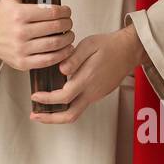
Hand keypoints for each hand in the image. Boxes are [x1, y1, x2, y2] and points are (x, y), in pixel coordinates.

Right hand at [0, 0, 74, 71]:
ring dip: (68, 39)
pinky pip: (48, 60)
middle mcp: (19, 32)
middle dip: (67, 24)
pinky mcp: (22, 62)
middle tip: (69, 22)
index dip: (64, 11)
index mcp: (18, 14)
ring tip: (69, 34)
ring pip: (54, 44)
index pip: (51, 12)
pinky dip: (61, 55)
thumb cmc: (3, 16)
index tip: (67, 11)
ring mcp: (21, 49)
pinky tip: (66, 49)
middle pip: (55, 27)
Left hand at [29, 25, 146, 123]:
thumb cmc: (108, 45)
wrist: (129, 51)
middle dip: (50, 119)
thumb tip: (61, 69)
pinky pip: (80, 105)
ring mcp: (96, 95)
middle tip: (35, 115)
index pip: (64, 97)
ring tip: (43, 110)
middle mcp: (92, 92)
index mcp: (88, 79)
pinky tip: (57, 99)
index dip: (47, 99)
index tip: (35, 96)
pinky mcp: (97, 94)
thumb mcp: (89, 45)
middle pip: (70, 116)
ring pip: (75, 113)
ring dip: (57, 115)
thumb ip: (74, 58)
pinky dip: (66, 107)